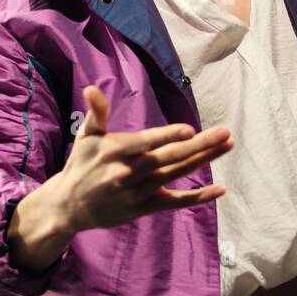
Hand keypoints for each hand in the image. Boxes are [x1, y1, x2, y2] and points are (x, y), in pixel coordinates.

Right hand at [49, 84, 232, 233]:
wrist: (69, 206)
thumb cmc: (82, 164)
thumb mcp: (86, 136)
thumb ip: (96, 113)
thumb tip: (91, 87)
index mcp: (115, 151)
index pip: (146, 142)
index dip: (168, 136)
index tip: (190, 130)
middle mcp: (129, 172)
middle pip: (169, 158)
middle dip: (199, 145)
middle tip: (225, 132)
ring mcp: (138, 192)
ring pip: (176, 174)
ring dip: (204, 160)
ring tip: (228, 145)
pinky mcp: (144, 208)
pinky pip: (174, 203)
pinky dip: (197, 197)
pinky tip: (220, 189)